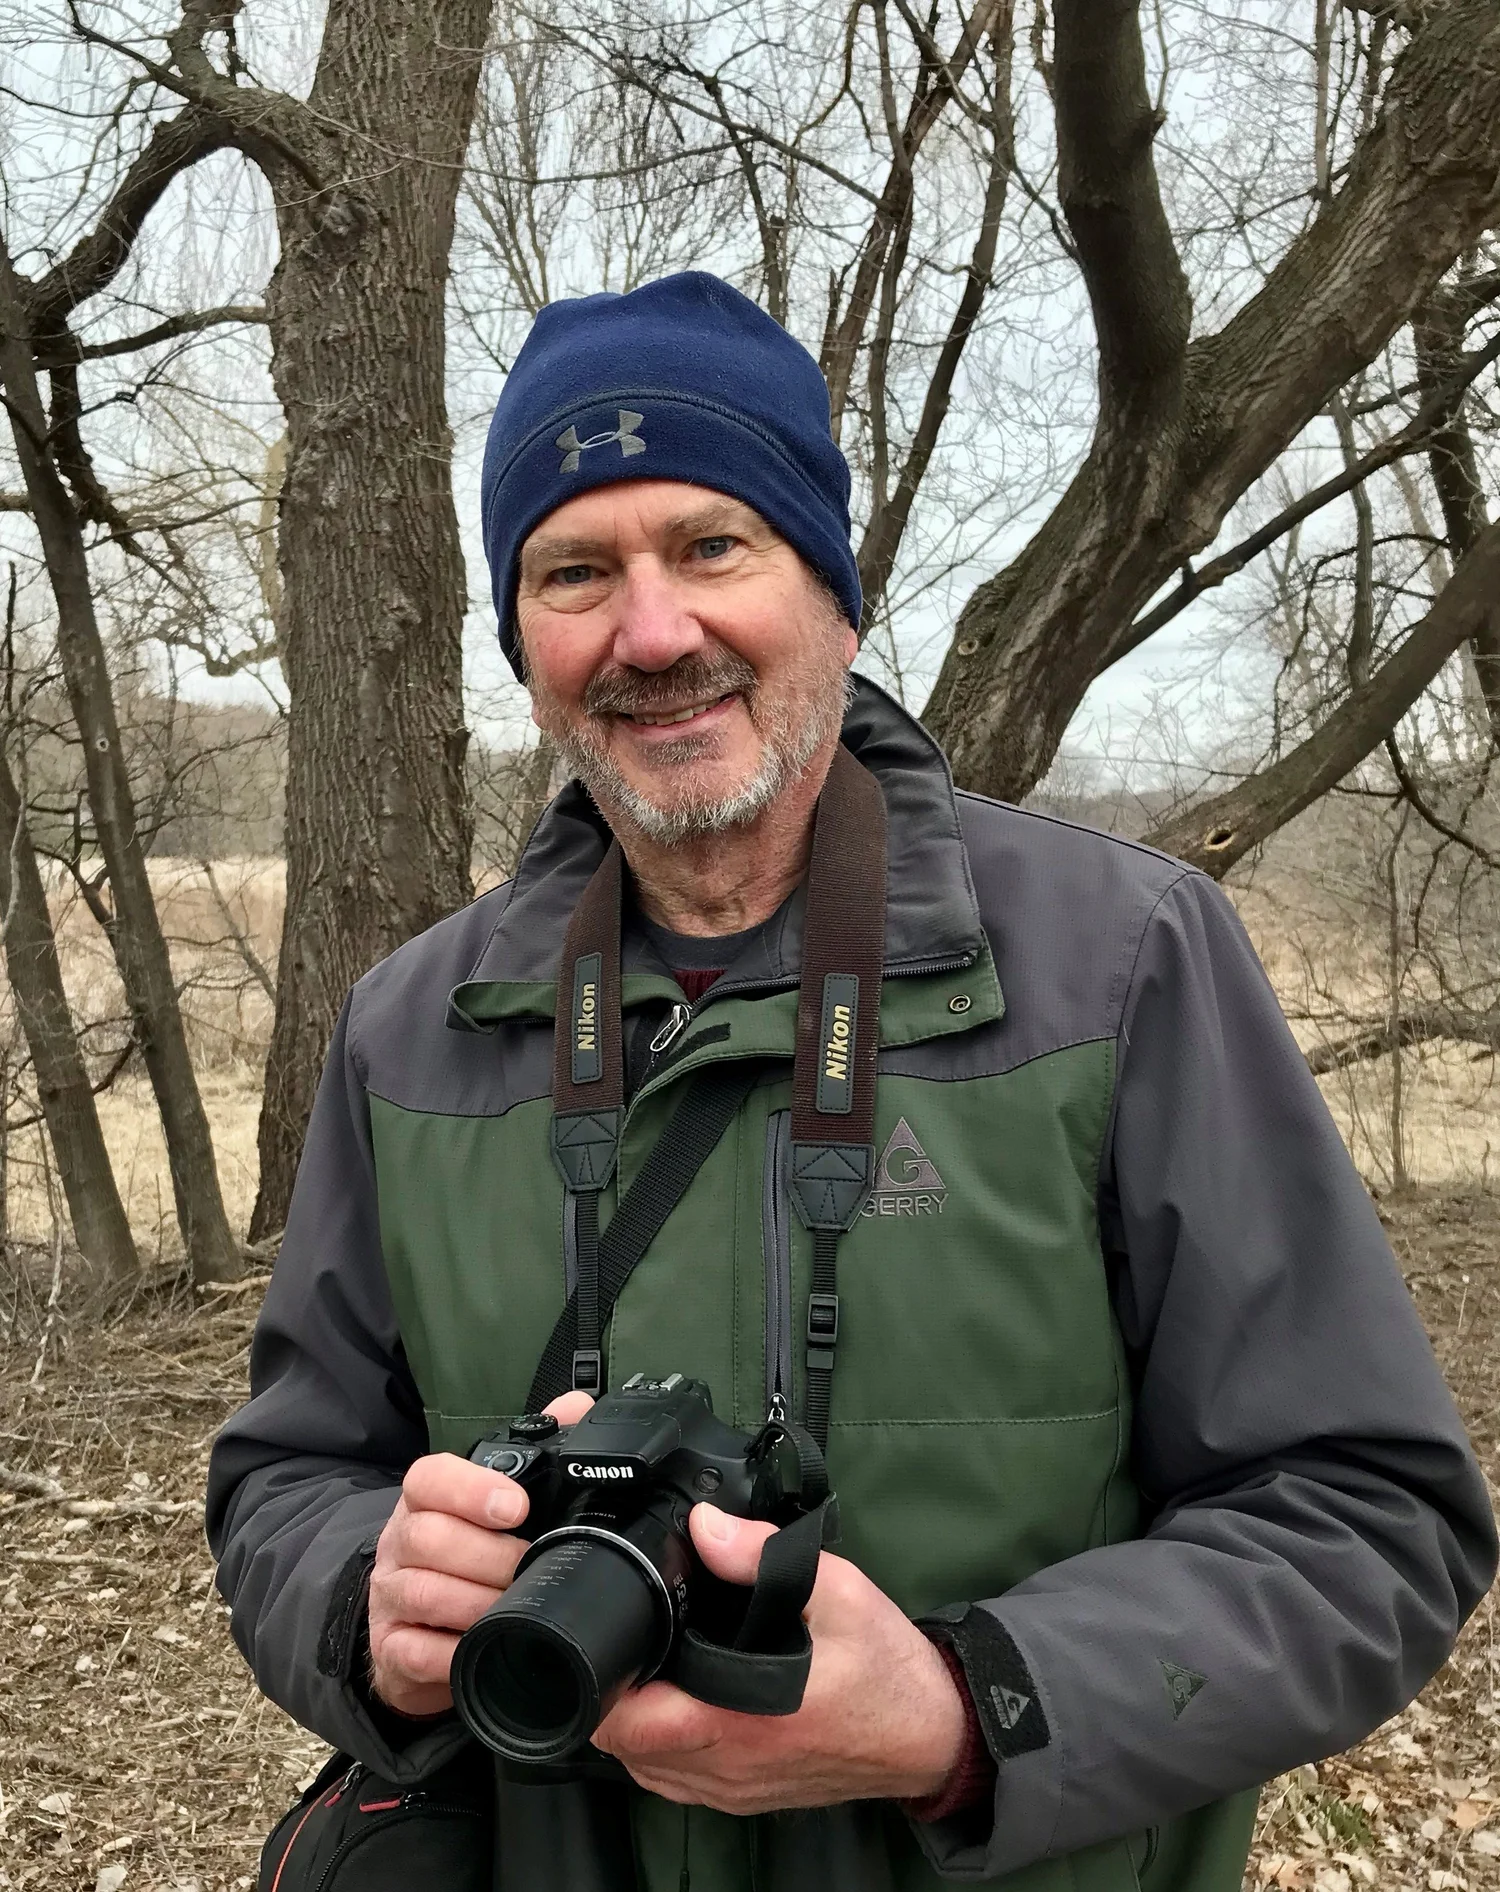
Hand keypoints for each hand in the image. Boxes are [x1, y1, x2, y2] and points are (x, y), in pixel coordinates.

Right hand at [367, 1390, 593, 1717]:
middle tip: (528, 1567)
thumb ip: (538, 1446)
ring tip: (514, 1610)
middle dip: (490, 1556)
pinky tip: (483, 1649)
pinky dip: (452, 1654)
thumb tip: (577, 1406)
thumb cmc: (470, 1549)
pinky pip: (413, 1652)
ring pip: (423, 1593)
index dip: (471, 1489)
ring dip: (476, 1604)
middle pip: (429, 1538)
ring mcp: (390, 1596)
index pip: (430, 1478)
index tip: (516, 1507)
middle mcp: (401, 1542)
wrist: (419, 1621)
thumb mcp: (497, 1498)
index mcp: (426, 1498)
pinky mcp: (389, 1650)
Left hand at [591, 1504, 966, 1811]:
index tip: (604, 1638)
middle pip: (629, 1751)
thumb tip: (706, 1527)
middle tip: (619, 1642)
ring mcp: (737, 1790)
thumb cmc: (890, 1670)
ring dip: (633, 1727)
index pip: (637, 1728)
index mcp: (745, 1722)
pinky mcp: (748, 1797)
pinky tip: (673, 1705)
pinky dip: (660, 1750)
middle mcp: (731, 1767)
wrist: (935, 1735)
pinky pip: (678, 1783)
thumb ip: (767, 1558)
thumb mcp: (841, 1592)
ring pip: (649, 1772)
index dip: (604, 1687)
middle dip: (610, 1698)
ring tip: (641, 1668)